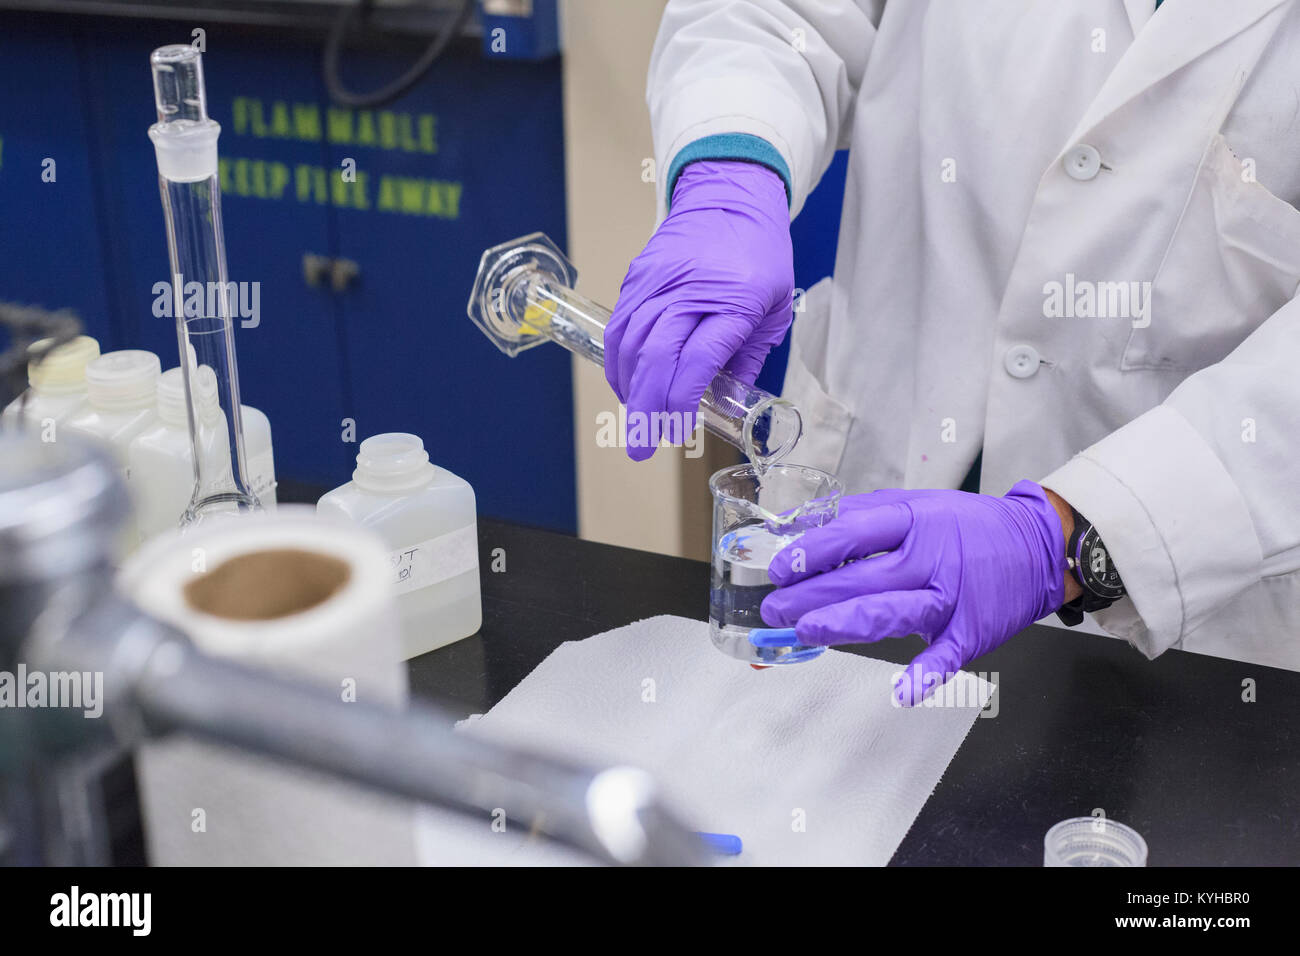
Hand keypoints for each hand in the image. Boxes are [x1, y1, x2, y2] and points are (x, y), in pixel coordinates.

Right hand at [604, 160, 792, 459]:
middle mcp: (689, 291)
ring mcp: (658, 282)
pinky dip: (618, 361)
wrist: (730, 194)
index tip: (678, 432)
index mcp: (733, 301)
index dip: (682, 402)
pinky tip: (626, 384)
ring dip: (630, 389)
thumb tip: (723, 400)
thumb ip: (748, 356)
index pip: (697, 361)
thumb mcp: (775, 308)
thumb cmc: (760, 252)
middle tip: (642, 444)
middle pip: (656, 357)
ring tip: (636, 419)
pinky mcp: (638, 277)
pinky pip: (620, 326)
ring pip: (630, 345)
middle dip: (646, 408)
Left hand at [760, 482, 1067, 704]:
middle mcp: (931, 559)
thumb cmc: (968, 527)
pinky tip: (901, 691)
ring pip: (891, 613)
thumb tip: (808, 525)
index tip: (781, 566)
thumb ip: (866, 515)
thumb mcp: (918, 505)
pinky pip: (944, 657)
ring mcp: (950, 598)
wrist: (1038, 548)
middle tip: (774, 608)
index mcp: (915, 521)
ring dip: (844, 624)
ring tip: (804, 632)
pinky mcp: (969, 632)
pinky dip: (925, 676)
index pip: (855, 532)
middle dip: (810, 595)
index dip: (813, 550)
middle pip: (862, 578)